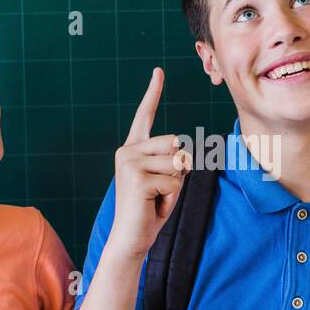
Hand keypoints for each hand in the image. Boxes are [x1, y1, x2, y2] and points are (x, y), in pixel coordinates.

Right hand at [108, 68, 189, 260]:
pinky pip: (174, 180)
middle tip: (160, 191)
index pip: (145, 116)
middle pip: (175, 143)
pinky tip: (153, 204)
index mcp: (133, 149)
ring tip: (156, 198)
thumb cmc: (150, 210)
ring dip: (176, 185)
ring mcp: (129, 163)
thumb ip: (173, 161)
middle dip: (179, 170)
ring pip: (177, 163)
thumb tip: (182, 153)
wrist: (132, 238)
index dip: (153, 92)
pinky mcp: (136, 177)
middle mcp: (127, 151)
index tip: (158, 71)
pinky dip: (171, 196)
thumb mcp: (166, 180)